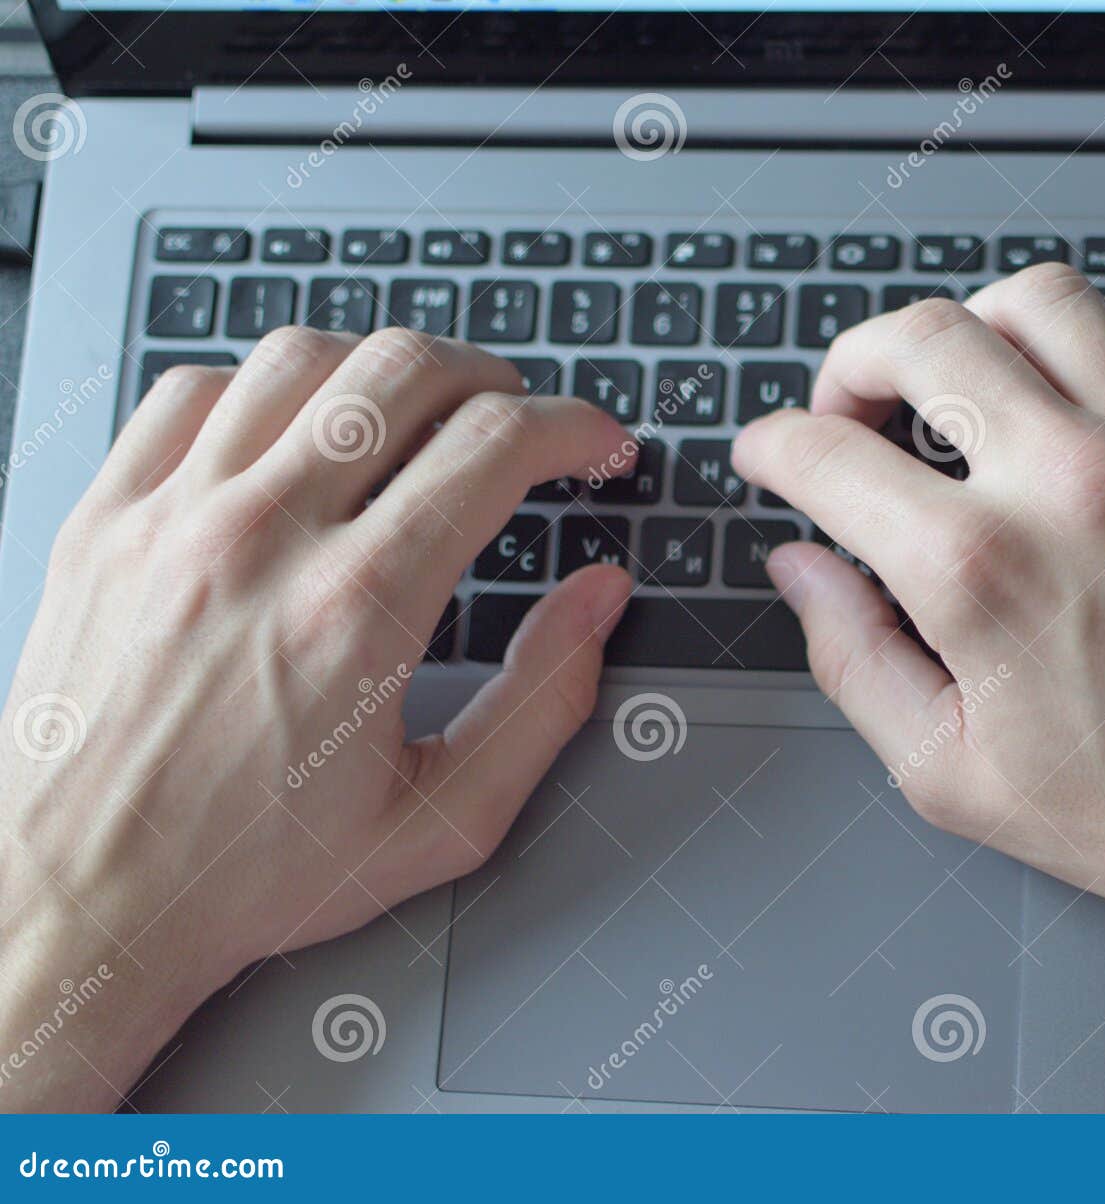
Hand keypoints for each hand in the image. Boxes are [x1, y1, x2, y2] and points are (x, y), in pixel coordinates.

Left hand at [0, 327, 632, 1110]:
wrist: (76, 900)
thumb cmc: (248, 873)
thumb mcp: (438, 822)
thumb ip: (541, 703)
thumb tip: (598, 596)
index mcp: (357, 612)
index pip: (494, 446)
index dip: (574, 428)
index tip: (595, 446)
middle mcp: (261, 541)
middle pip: (404, 370)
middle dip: (495, 379)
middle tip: (519, 422)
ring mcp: (172, 517)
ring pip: (302, 358)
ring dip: (385, 368)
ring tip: (417, 413)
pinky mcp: (106, 517)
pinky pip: (193, 388)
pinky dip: (264, 387)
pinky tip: (294, 431)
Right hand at [734, 264, 1104, 1110]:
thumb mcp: (953, 774)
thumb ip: (851, 659)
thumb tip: (801, 572)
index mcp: (979, 570)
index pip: (828, 454)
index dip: (773, 446)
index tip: (771, 452)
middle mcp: (1070, 479)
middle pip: (919, 338)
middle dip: (851, 361)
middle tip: (848, 408)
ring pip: (1034, 300)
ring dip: (967, 327)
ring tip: (957, 383)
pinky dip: (1087, 332)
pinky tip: (1073, 385)